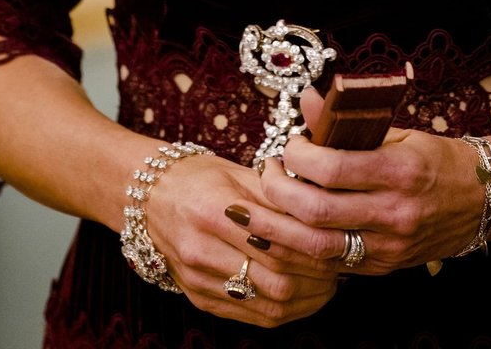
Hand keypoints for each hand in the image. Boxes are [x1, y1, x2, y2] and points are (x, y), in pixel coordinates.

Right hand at [144, 148, 339, 325]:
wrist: (149, 198)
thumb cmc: (198, 178)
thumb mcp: (237, 173)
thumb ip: (277, 195)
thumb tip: (324, 209)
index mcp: (214, 209)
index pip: (279, 240)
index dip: (316, 245)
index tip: (339, 237)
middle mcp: (202, 249)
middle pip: (277, 280)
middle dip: (318, 276)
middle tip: (342, 262)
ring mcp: (199, 280)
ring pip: (268, 304)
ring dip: (307, 298)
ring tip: (329, 280)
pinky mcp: (199, 299)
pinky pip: (251, 316)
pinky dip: (284, 310)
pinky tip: (303, 294)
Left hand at [241, 88, 487, 273]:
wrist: (483, 200)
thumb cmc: (438, 158)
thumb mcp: (398, 131)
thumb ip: (348, 121)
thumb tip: (306, 100)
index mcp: (399, 170)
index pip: (332, 168)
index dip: (298, 156)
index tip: (289, 144)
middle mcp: (394, 212)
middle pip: (317, 212)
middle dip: (278, 192)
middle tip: (266, 172)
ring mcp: (389, 245)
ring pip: (318, 247)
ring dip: (280, 229)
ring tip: (262, 206)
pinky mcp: (384, 266)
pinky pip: (333, 263)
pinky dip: (303, 248)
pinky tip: (286, 230)